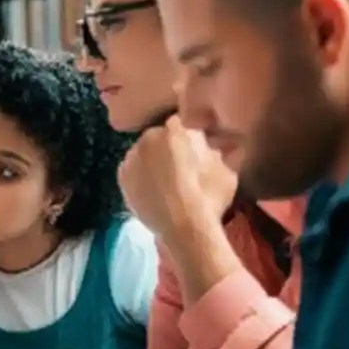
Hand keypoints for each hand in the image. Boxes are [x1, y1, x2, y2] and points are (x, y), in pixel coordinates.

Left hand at [118, 116, 236, 243]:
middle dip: (169, 148)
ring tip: (167, 183)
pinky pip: (133, 171)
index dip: (190, 137)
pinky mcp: (121, 176)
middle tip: (182, 168)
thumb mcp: (227, 165)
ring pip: (144, 153)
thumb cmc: (210, 194)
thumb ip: (216, 147)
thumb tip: (214, 141)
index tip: (196, 149)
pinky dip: (141, 177)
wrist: (184, 226)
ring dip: (153, 162)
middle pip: (160, 137)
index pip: (183, 122)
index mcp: (177, 127)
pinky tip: (154, 191)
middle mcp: (150, 135)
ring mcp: (132, 156)